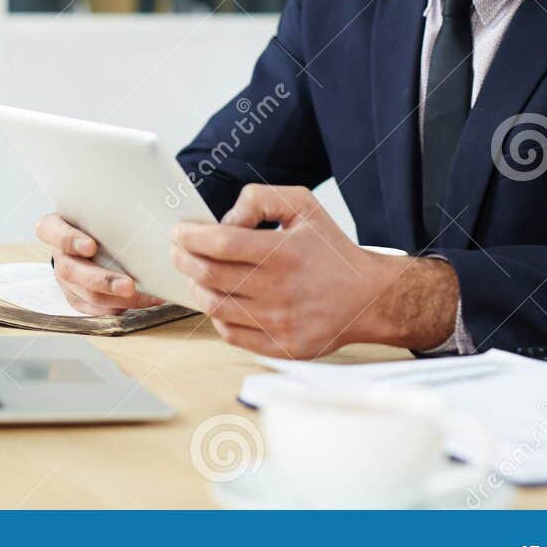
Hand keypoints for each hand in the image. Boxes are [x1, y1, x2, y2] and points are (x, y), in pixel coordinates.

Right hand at [34, 213, 164, 315]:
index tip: (91, 246)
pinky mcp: (76, 297)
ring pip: (85, 294)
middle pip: (71, 271)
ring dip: (115, 298)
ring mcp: (65, 279)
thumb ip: (108, 210)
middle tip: (128, 285)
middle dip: (102, 280)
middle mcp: (58, 255)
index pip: (51, 232)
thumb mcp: (93, 210)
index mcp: (55, 228)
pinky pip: (95, 309)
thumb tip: (148, 202)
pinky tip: (142, 301)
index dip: (68, 240)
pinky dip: (119, 307)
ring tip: (144, 296)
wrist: (87, 239)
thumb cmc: (94, 222)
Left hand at [169, 183, 458, 358]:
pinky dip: (217, 316)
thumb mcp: (304, 206)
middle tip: (178, 249)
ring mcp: (279, 323)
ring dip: (195, 287)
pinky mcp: (281, 347)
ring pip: (214, 307)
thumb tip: (226, 219)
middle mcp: (280, 290)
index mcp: (284, 253)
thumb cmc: (332, 250)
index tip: (179, 230)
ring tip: (196, 273)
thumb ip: (260, 200)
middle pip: (209, 276)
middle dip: (183, 258)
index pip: (220, 244)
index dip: (190, 236)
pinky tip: (220, 299)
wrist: (369, 297)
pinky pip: (230, 334)